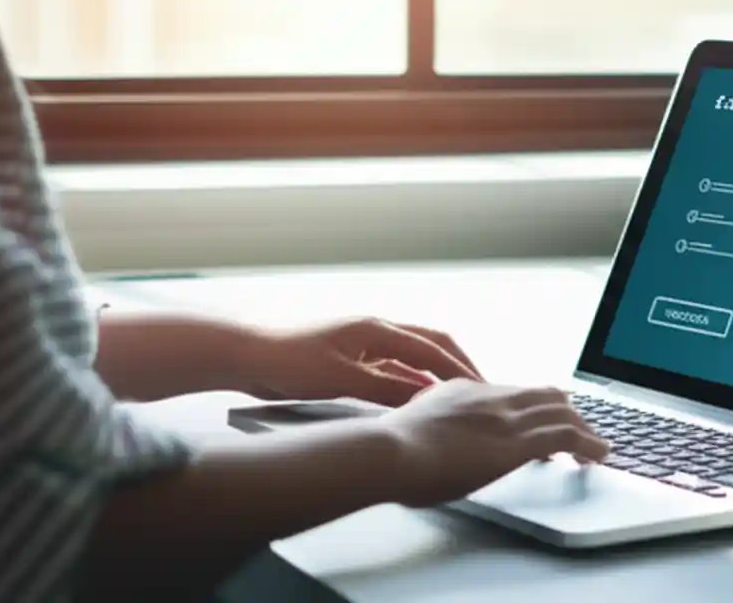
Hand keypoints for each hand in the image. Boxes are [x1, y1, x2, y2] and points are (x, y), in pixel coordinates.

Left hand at [239, 317, 483, 405]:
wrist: (247, 354)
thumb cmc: (289, 361)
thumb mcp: (341, 379)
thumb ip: (385, 389)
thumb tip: (427, 400)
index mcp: (377, 330)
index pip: (432, 350)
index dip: (460, 370)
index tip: (485, 390)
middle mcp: (375, 332)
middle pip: (430, 345)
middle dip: (458, 365)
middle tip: (482, 390)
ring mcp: (363, 344)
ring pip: (412, 358)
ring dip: (436, 376)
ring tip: (458, 399)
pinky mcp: (351, 359)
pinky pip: (393, 369)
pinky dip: (412, 383)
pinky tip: (417, 402)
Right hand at [379, 379, 609, 506]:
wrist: (389, 450)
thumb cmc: (389, 451)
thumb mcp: (412, 429)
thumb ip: (431, 431)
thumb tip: (432, 448)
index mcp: (464, 390)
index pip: (511, 394)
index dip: (532, 410)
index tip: (540, 423)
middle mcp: (490, 396)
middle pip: (543, 395)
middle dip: (566, 413)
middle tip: (579, 432)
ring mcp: (505, 416)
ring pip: (562, 412)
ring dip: (583, 429)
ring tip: (595, 447)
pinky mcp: (518, 441)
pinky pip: (567, 436)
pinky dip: (589, 444)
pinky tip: (598, 455)